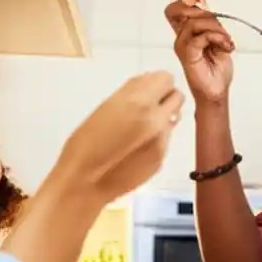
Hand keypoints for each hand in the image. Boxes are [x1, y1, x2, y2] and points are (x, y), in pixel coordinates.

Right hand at [53, 70, 183, 199]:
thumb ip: (131, 92)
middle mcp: (157, 120)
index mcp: (139, 103)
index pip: (166, 78)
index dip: (156, 83)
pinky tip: (135, 148)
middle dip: (164, 98)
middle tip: (145, 107)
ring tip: (139, 128)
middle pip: (177, 97)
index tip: (146, 90)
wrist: (84, 183)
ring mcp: (163, 141)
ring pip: (173, 118)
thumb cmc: (84, 143)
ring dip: (162, 118)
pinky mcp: (162, 159)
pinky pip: (166, 139)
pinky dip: (156, 139)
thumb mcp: (105, 107)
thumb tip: (147, 81)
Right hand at [165, 0, 234, 104]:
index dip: (188, 0)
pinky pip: (201, 37)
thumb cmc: (215, 69)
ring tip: (226, 42)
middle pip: (180, 10)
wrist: (217, 92)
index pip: (175, 8)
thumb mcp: (216, 35)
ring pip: (195, 22)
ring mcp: (182, 46)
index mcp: (185, 32)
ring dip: (216, 29)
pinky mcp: (188, 55)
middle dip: (205, 13)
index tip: (203, 2)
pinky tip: (225, 47)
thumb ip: (208, 14)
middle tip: (220, 29)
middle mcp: (180, 38)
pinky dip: (217, 38)